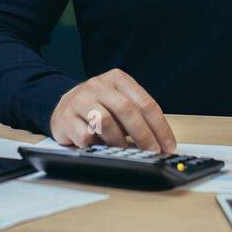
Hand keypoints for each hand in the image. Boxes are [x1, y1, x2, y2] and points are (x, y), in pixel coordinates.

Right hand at [50, 68, 176, 152]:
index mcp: (117, 79)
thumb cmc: (98, 108)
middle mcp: (98, 85)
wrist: (63, 107)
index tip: (168, 145)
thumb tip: (160, 142)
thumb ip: (137, 116)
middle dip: (144, 135)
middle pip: (126, 110)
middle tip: (152, 152)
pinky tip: (100, 148)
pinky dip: (96, 145)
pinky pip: (84, 135)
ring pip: (105, 121)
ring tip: (126, 152)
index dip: (159, 126)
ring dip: (120, 141)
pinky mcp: (65, 118)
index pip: (144, 102)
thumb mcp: (118, 104)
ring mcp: (80, 100)